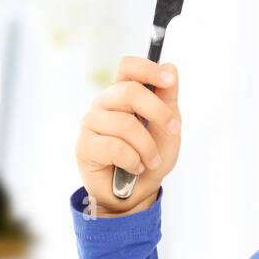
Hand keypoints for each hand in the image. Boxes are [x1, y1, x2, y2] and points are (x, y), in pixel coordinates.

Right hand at [75, 56, 181, 215]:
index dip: (148, 68)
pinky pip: (115, 148)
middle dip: (158, 112)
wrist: (137, 192)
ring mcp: (91, 123)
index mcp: (122, 93)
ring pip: (125, 124)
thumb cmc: (151, 156)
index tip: (169, 80)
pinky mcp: (84, 146)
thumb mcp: (168, 127)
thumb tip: (171, 66)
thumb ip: (168, 99)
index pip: (128, 67)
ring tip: (152, 161)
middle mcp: (104, 103)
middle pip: (128, 91)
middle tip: (174, 130)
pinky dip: (133, 160)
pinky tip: (135, 167)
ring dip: (147, 147)